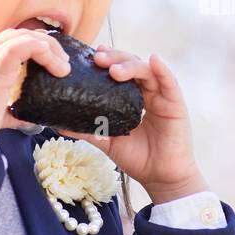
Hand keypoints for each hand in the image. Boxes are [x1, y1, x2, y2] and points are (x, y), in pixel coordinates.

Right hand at [0, 28, 70, 135]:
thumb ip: (14, 109)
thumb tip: (33, 117)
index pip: (12, 39)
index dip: (36, 44)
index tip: (54, 61)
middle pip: (21, 33)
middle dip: (47, 44)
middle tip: (63, 63)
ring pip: (25, 36)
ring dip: (49, 48)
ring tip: (63, 66)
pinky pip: (21, 46)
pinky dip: (42, 51)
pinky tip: (55, 64)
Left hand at [58, 47, 208, 203]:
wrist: (160, 178)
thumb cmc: (138, 158)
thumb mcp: (107, 141)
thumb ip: (87, 131)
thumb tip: (58, 124)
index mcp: (133, 98)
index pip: (120, 71)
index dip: (108, 61)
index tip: (91, 56)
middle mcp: (148, 93)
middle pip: (132, 65)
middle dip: (115, 58)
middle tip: (98, 59)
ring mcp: (163, 97)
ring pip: (147, 70)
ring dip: (131, 65)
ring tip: (114, 69)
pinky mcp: (176, 104)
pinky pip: (170, 83)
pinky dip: (162, 70)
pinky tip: (154, 60)